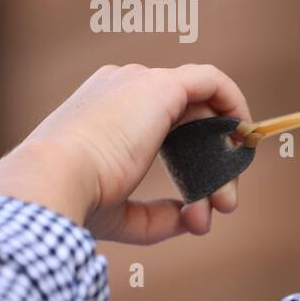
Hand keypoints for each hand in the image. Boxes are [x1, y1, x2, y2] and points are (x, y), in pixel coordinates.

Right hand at [0, 64, 251, 243]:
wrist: (54, 180)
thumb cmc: (76, 199)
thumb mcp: (118, 215)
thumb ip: (155, 216)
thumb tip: (191, 219)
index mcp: (105, 111)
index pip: (165, 130)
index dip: (194, 166)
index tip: (204, 206)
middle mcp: (121, 89)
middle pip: (188, 123)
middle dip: (213, 168)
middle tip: (223, 207)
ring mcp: (140, 82)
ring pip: (203, 114)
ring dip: (223, 158)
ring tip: (225, 200)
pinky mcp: (161, 85)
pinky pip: (212, 81)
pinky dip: (234, 104)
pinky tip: (245, 136)